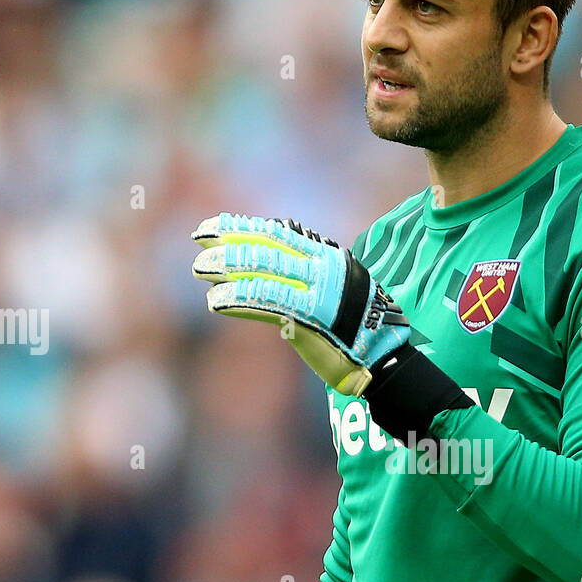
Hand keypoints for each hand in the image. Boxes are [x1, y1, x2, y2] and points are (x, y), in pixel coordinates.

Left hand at [191, 213, 409, 395]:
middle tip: (199, 240)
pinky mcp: (311, 316)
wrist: (382, 356)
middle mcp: (322, 267)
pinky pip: (268, 301)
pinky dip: (239, 299)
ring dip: (229, 267)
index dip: (244, 227)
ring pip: (265, 269)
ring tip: (201, 268)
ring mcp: (318, 290)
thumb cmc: (355, 327)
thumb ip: (305, 277)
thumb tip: (270, 272)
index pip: (278, 234)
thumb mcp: (334, 290)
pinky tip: (217, 301)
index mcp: (327, 257)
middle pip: (268, 246)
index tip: (216, 225)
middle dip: (231, 241)